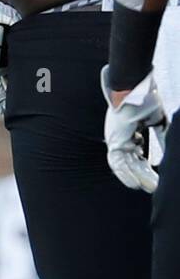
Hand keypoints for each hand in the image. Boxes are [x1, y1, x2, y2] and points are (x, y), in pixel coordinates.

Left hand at [101, 67, 166, 192]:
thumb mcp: (158, 122)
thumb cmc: (146, 101)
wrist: (133, 90)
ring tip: (148, 188)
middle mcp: (122, 137)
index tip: (156, 179)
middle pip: (133, 162)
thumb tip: (165, 155)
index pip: (139, 155)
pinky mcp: (113, 141)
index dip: (146, 167)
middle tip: (155, 187)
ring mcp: (116, 140)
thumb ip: (162, 138)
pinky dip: (126, 175)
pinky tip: (135, 184)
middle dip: (144, 176)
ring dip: (137, 177)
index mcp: (132, 132)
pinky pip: (117, 163)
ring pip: (126, 165)